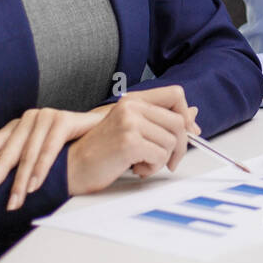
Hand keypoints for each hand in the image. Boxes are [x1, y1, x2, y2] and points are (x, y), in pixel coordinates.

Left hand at [0, 107, 104, 210]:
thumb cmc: (68, 145)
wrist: (102, 129)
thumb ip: (20, 162)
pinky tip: (35, 186)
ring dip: (19, 183)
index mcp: (17, 127)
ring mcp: (45, 117)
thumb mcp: (38, 152)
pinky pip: (49, 149)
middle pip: (5, 153)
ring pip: (27, 156)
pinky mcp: (62, 119)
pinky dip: (41, 170)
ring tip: (13, 203)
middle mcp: (28, 119)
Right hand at [67, 85, 201, 196]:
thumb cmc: (100, 151)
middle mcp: (132, 106)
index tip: (188, 132)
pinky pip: (160, 156)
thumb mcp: (132, 129)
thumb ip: (160, 119)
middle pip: (179, 122)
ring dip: (161, 160)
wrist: (70, 167)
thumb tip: (192, 112)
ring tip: (141, 163)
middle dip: (180, 146)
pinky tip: (135, 168)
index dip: (186, 115)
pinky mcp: (129, 141)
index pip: (176, 94)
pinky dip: (152, 168)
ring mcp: (130, 122)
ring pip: (171, 142)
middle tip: (168, 161)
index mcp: (133, 100)